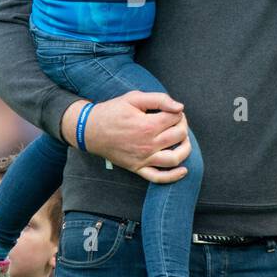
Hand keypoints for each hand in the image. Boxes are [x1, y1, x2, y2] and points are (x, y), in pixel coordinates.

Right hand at [61, 92, 191, 183]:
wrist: (90, 130)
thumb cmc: (112, 112)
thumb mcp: (133, 98)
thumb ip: (158, 99)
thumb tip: (180, 107)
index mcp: (147, 126)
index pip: (176, 118)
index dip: (177, 111)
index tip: (171, 110)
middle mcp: (148, 145)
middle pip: (179, 135)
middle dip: (182, 125)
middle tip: (175, 120)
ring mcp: (143, 159)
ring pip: (175, 158)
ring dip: (185, 148)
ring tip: (183, 140)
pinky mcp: (138, 168)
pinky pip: (158, 178)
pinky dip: (173, 176)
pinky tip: (183, 170)